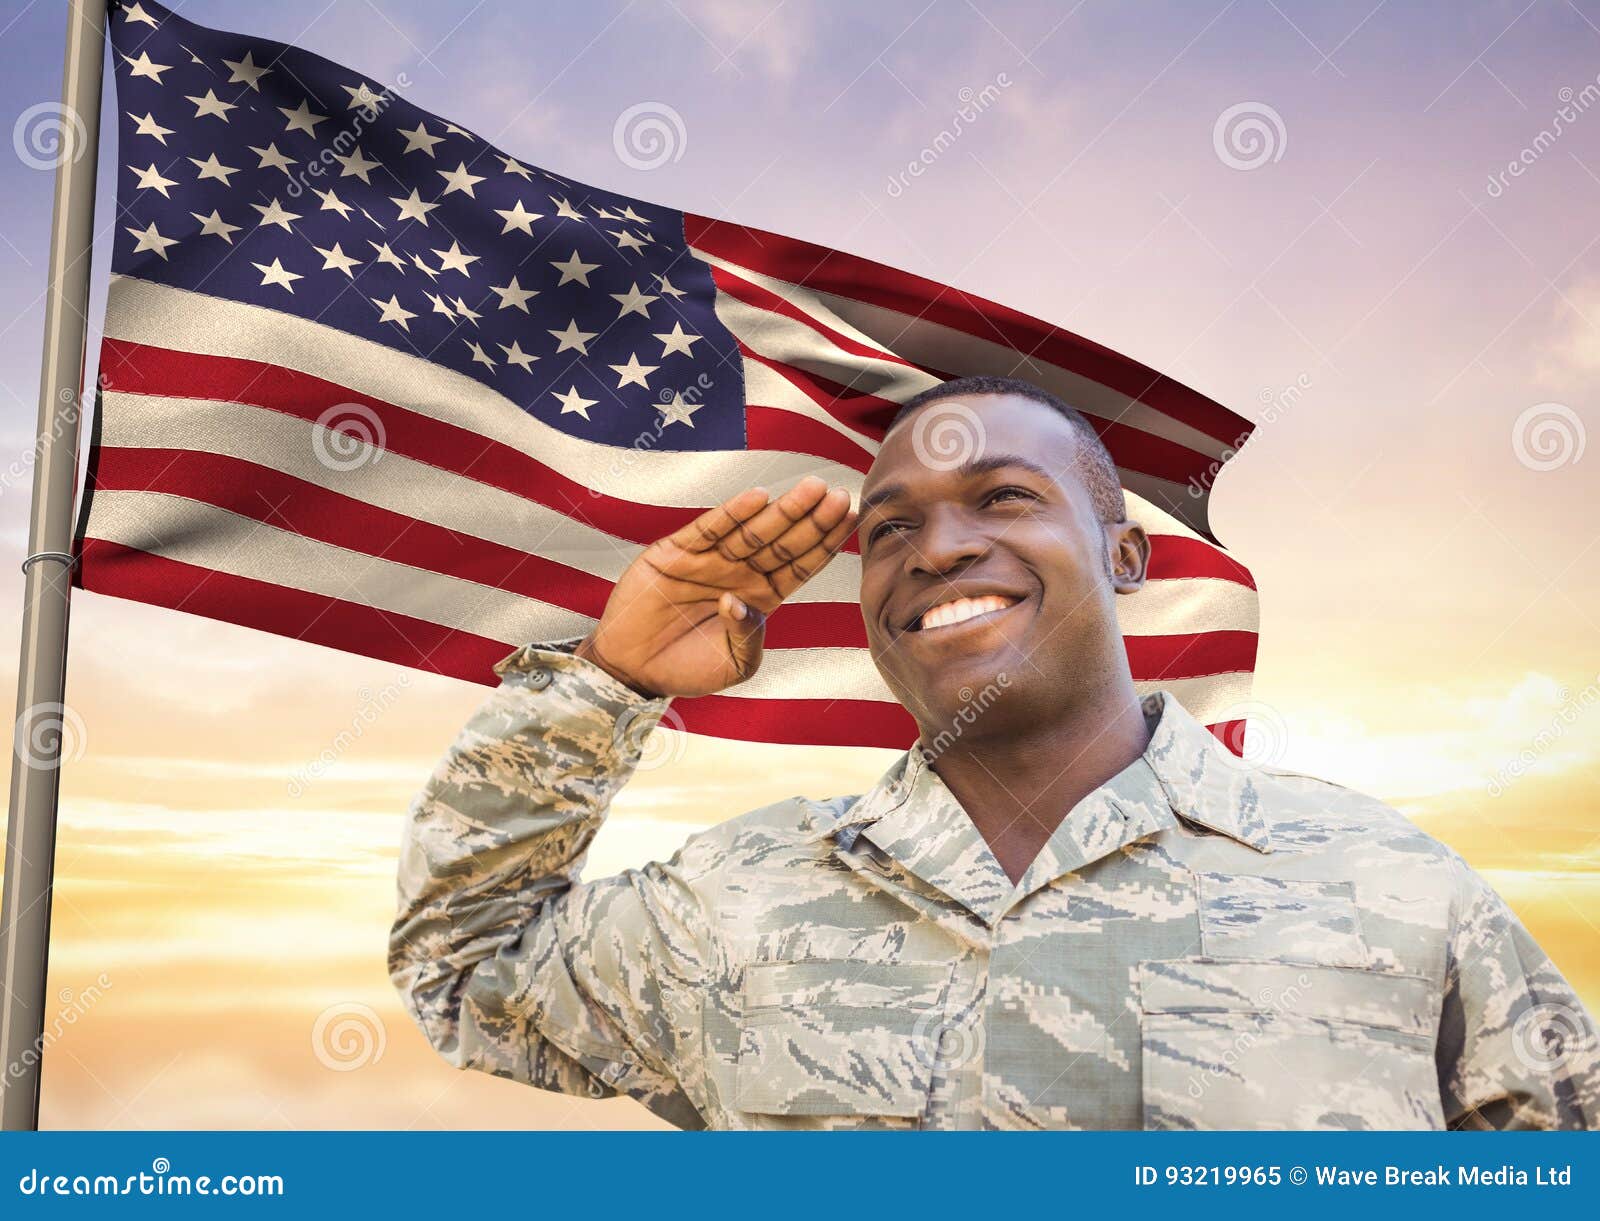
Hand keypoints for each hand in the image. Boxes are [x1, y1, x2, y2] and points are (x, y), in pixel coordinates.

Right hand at [575, 477, 856, 697]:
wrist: (634, 670)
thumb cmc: (689, 669)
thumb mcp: (734, 665)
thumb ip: (748, 637)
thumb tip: (741, 601)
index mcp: (761, 597)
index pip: (801, 564)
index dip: (825, 541)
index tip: (851, 517)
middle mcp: (740, 573)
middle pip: (783, 541)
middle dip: (811, 518)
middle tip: (838, 494)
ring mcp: (709, 560)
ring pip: (752, 530)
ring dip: (782, 509)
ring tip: (811, 488)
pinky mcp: (676, 553)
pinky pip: (708, 529)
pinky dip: (731, 513)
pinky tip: (757, 497)